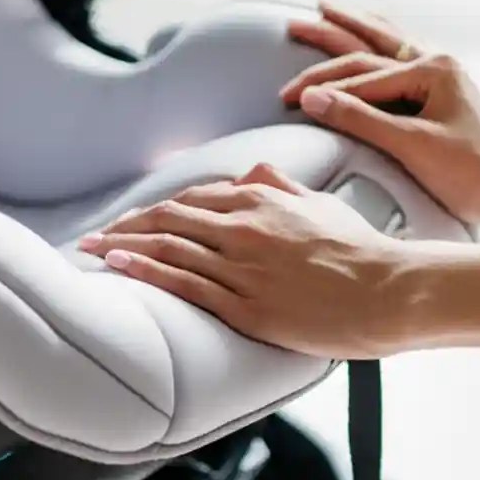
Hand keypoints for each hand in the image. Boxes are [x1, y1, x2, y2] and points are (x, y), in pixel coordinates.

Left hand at [78, 164, 414, 358]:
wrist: (388, 291)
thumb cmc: (361, 249)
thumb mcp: (321, 204)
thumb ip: (282, 186)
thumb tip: (254, 174)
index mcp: (262, 200)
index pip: (193, 199)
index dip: (155, 210)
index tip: (130, 220)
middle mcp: (245, 227)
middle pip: (169, 220)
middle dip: (124, 227)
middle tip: (92, 238)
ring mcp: (243, 267)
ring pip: (169, 248)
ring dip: (123, 247)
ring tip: (91, 252)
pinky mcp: (247, 305)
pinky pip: (185, 284)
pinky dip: (147, 272)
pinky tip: (121, 266)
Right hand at [286, 2, 479, 226]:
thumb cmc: (473, 173)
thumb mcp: (411, 146)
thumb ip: (359, 119)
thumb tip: (311, 99)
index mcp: (431, 69)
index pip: (361, 75)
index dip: (321, 86)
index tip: (285, 98)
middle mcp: (437, 63)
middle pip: (370, 44)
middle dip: (329, 35)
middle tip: (292, 25)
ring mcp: (441, 77)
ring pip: (387, 42)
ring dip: (356, 26)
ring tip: (328, 8)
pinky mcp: (442, 94)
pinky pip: (401, 58)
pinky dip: (380, 43)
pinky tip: (373, 35)